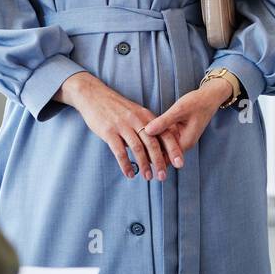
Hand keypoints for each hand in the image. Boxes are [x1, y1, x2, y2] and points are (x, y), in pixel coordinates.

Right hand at [56, 72, 176, 180]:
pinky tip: (130, 174)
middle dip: (160, 162)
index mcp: (147, 116)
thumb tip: (156, 149)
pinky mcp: (109, 131)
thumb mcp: (135, 114)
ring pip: (138, 148)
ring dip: (144, 165)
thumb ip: (146, 129)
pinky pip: (119, 151)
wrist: (94, 96)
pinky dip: (126, 164)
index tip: (180, 164)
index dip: (174, 150)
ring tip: (148, 177)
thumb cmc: (116, 108)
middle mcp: (137, 120)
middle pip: (153, 144)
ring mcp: (123, 125)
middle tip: (164, 176)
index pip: (165, 134)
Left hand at [140, 80, 228, 158]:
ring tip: (133, 146)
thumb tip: (147, 131)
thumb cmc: (197, 102)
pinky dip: (155, 137)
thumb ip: (163, 121)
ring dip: (151, 146)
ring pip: (163, 146)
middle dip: (149, 155)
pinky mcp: (177, 131)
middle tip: (130, 155)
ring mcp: (180, 137)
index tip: (137, 159)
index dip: (152, 159)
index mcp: (185, 141)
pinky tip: (142, 134)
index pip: (165, 158)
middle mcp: (183, 142)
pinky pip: (164, 138)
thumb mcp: (179, 110)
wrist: (209, 97)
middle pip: (163, 154)